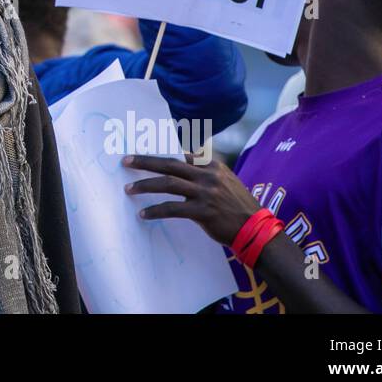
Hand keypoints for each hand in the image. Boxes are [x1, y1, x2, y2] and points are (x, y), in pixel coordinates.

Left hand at [123, 153, 260, 245]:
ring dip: (145, 185)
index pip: (182, 154)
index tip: (142, 152)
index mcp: (212, 165)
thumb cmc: (237, 205)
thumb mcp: (225, 181)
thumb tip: (182, 160)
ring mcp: (205, 193)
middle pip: (169, 164)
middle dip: (145, 162)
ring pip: (168, 184)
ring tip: (128, 189)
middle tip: (126, 161)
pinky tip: (144, 214)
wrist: (255, 228)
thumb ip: (204, 172)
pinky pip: (173, 208)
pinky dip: (156, 210)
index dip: (161, 152)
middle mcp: (207, 175)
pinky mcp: (203, 211)